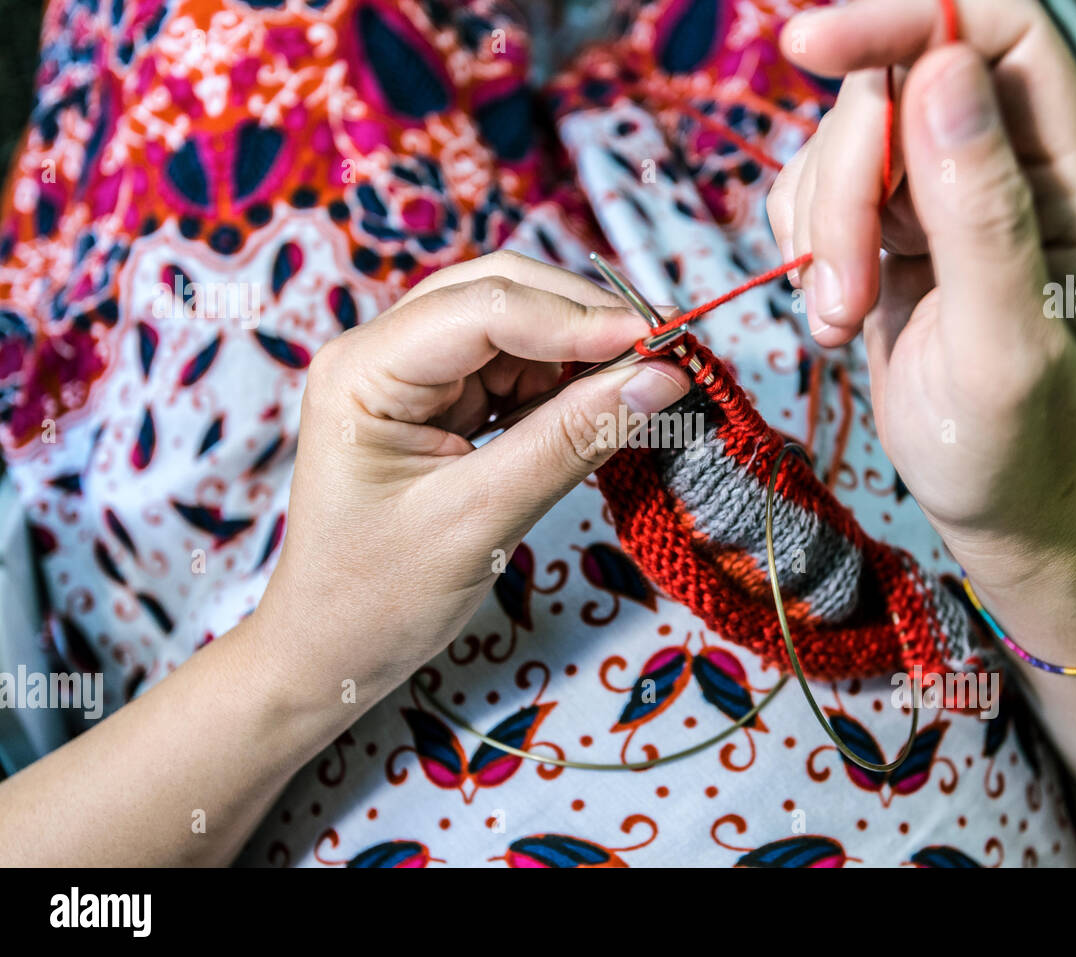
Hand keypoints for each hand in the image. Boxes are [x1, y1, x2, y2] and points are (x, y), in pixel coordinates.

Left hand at [255, 251, 690, 704]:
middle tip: (664, 355)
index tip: (659, 345)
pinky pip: (513, 368)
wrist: (334, 649)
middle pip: (497, 293)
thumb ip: (570, 440)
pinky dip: (564, 382)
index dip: (576, 319)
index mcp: (364, 371)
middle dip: (583, 319)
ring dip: (580, 349)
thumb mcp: (482, 519)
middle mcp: (380, 353)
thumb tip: (659, 378)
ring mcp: (409, 374)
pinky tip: (601, 405)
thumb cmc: (380, 598)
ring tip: (643, 384)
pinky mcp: (437, 402)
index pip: (482, 308)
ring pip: (514, 325)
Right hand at [769, 0, 1075, 570]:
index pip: (994, 32)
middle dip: (842, 185)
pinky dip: (802, 251)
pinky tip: (833, 315)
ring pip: (842, 142)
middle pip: (894, 86)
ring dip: (818, 232)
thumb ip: (983, 215)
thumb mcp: (1004, 347)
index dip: (907, 18)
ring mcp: (939, 191)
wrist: (983, 497)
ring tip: (841, 318)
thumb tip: (945, 75)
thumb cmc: (1012, 442)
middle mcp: (1003, 164)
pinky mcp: (884, 225)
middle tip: (838, 289)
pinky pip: (813, 192)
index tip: (812, 46)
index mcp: (1063, 176)